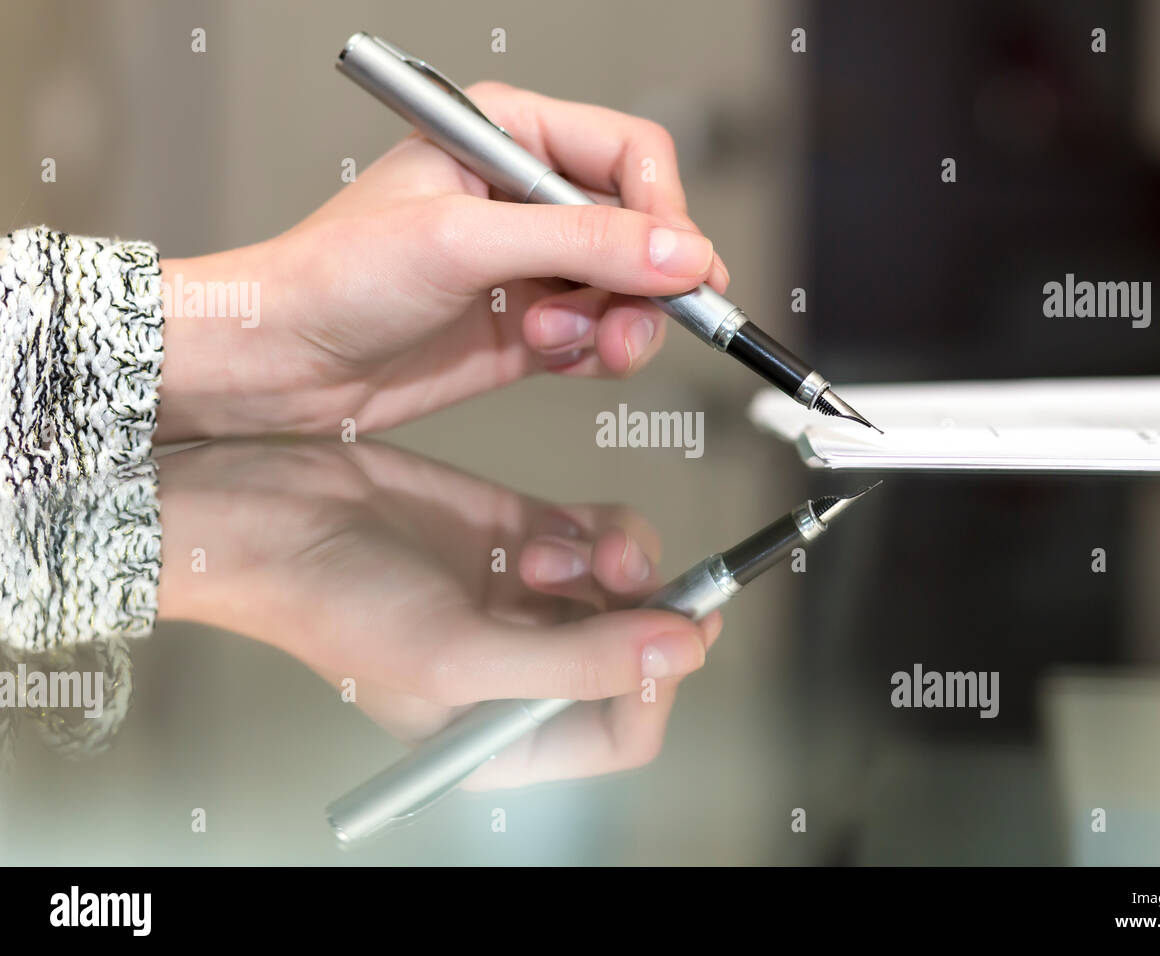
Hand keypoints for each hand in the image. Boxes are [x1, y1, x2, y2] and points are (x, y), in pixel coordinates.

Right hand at [155, 438, 722, 788]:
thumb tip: (682, 652)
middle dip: (639, 611)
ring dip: (612, 564)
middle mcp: (528, 676)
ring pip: (632, 589)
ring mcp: (533, 605)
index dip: (657, 688)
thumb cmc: (340, 608)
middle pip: (640, 654)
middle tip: (610, 572)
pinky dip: (595, 531)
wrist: (278, 515)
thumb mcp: (459, 657)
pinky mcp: (529, 540)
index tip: (668, 633)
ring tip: (550, 551)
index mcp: (504, 736)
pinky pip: (605, 539)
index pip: (623, 732)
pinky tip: (544, 532)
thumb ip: (578, 662)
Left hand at [156, 84, 728, 440]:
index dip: (665, 210)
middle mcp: (528, 197)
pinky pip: (602, 336)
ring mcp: (533, 264)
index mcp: (509, 137)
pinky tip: (550, 357)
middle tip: (630, 322)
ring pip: (631, 290)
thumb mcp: (461, 242)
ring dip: (618, 325)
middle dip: (644, 282)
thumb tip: (677, 253)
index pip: (631, 154)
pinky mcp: (533, 324)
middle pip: (643, 228)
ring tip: (564, 341)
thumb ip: (579, 242)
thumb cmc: (334, 275)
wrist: (282, 361)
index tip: (679, 266)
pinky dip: (594, 354)